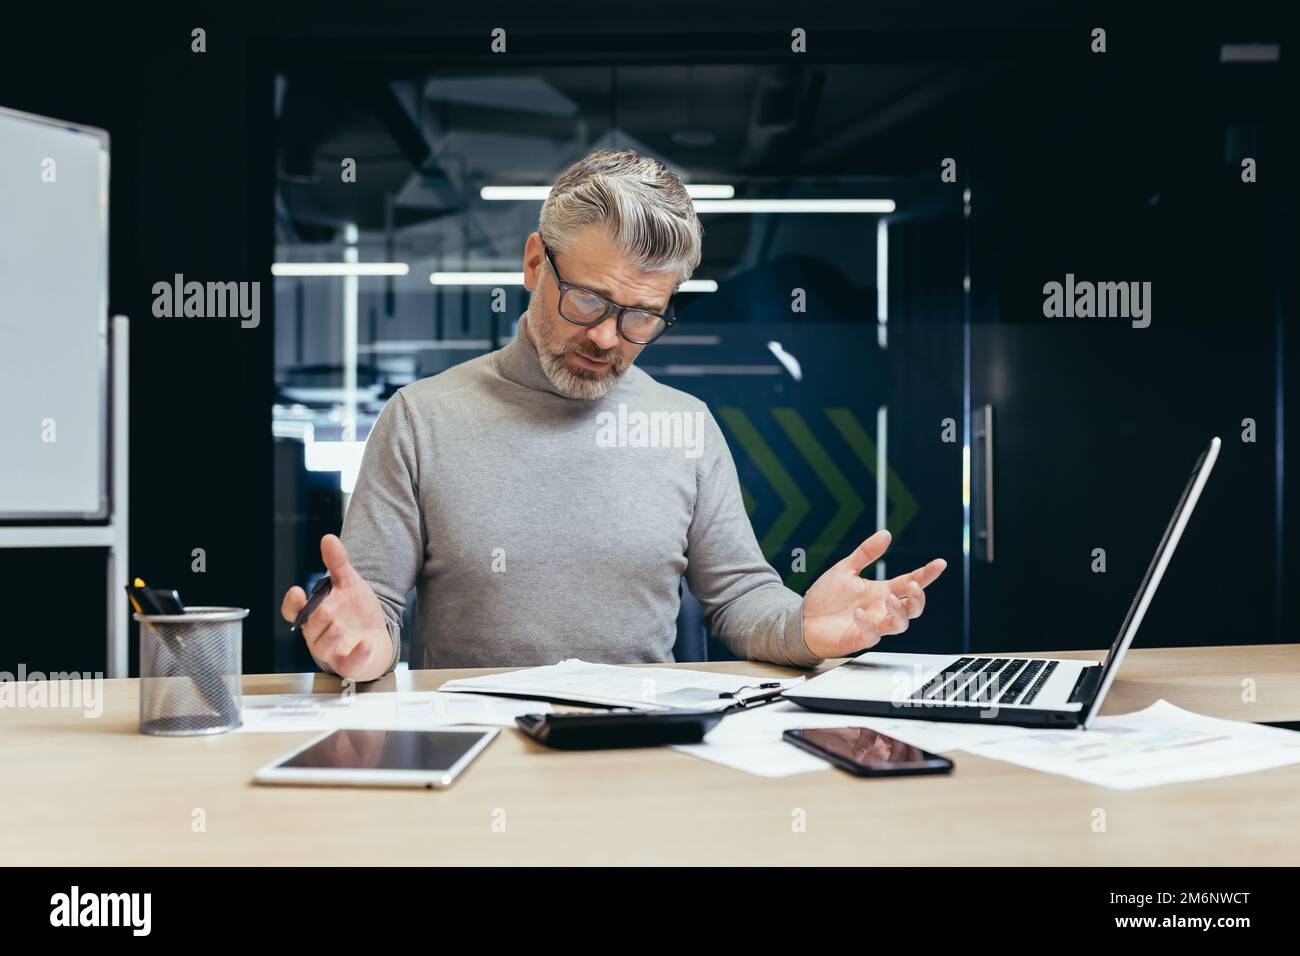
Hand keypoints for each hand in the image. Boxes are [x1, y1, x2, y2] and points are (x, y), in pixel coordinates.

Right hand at [280, 534, 393, 681]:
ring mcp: (333, 651)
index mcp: (313, 614)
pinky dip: (357, 655)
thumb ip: (337, 563)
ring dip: (331, 635)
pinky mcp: (349, 664)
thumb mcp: (349, 583)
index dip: (292, 604)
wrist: (378, 635)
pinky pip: (349, 664)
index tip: (297, 592)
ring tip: (340, 625)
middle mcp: (318, 634)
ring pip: (323, 647)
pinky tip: (365, 644)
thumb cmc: (356, 611)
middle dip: (317, 619)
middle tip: (326, 610)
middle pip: (309, 628)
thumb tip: (328, 538)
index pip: (293, 612)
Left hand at [801, 529, 946, 658]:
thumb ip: (866, 553)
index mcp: (881, 591)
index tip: (940, 563)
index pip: (910, 582)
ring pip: (900, 624)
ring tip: (889, 598)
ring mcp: (873, 625)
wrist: (803, 620)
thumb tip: (886, 533)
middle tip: (914, 585)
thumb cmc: (826, 598)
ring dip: (899, 612)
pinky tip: (859, 613)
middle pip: (913, 608)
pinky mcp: (859, 638)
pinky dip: (868, 624)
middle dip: (918, 597)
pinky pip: (872, 635)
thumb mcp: (846, 569)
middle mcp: (881, 609)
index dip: (927, 574)